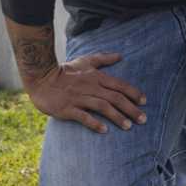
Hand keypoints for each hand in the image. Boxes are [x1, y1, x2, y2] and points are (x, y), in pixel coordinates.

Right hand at [25, 51, 147, 133]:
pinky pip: (83, 116)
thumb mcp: (84, 61)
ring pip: (102, 107)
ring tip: (128, 126)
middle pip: (115, 98)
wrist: (40, 78)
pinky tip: (104, 130)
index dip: (133, 93)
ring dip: (117, 117)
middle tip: (143, 119)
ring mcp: (78, 98)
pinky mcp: (67, 108)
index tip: (144, 102)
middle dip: (131, 109)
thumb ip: (103, 58)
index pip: (119, 85)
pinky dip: (94, 123)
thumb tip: (120, 55)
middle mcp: (90, 87)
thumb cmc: (65, 71)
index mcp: (95, 76)